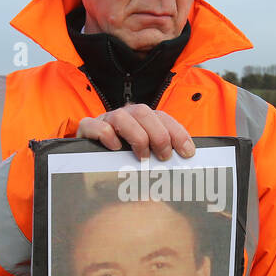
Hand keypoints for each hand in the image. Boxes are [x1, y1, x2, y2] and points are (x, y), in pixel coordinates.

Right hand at [76, 103, 194, 160]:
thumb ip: (161, 154)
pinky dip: (108, 136)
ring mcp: (105, 119)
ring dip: (137, 137)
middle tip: (164, 157)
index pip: (163, 117)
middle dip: (159, 135)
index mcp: (142, 118)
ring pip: (122, 116)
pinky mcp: (88, 128)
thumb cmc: (122, 158)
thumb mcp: (145, 155)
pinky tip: (115, 149)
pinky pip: (97, 125)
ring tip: (142, 157)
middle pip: (144, 112)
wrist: (90, 158)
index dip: (177, 133)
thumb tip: (183, 163)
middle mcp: (125, 114)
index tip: (187, 152)